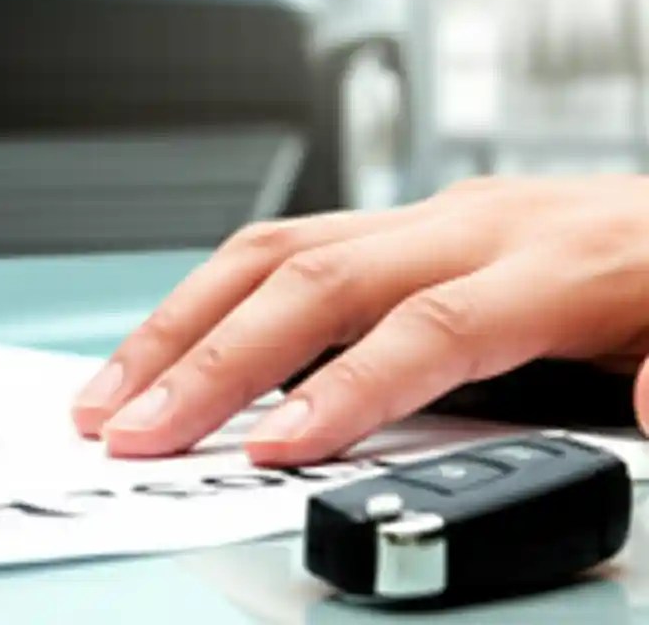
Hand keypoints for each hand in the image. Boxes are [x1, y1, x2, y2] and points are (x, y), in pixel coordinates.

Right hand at [72, 176, 648, 464]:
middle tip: (139, 428)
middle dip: (212, 358)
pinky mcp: (394, 229)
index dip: (345, 388)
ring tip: (118, 392)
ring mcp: (422, 221)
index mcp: (551, 262)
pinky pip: (281, 250)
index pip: (429, 325)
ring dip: (183, 325)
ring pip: (275, 252)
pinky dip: (210, 304)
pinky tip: (172, 348)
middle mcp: (469, 228)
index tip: (272, 448)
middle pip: (316, 278)